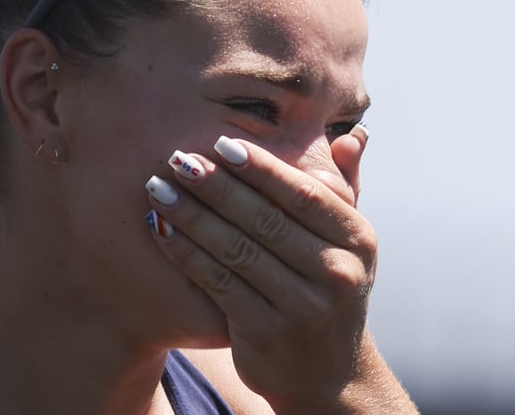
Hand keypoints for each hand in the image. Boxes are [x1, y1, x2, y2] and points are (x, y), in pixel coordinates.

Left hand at [147, 130, 378, 411]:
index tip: (219, 143)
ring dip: (191, 214)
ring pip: (236, 248)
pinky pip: (217, 282)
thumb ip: (345, 189)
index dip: (259, 167)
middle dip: (216, 185)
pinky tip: (162, 229)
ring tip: (158, 187)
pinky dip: (186, 252)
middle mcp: (337, 272)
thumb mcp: (348, 244)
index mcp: (356, 239)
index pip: (301, 193)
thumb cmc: (330, 290)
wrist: (330, 376)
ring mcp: (303, 306)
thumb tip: (351, 138)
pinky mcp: (267, 333)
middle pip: (264, 218)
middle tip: (177, 158)